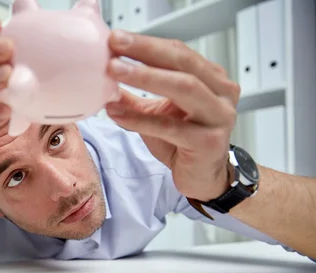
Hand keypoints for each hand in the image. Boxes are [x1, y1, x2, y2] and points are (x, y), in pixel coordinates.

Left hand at [105, 30, 240, 201]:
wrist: (203, 179)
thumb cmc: (185, 144)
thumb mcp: (157, 114)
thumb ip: (135, 97)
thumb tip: (105, 79)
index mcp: (212, 79)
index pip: (178, 52)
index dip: (146, 44)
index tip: (117, 39)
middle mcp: (221, 93)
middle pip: (183, 63)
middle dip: (146, 51)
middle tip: (116, 46)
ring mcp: (219, 116)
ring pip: (183, 87)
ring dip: (145, 77)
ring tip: (115, 71)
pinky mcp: (209, 142)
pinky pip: (170, 127)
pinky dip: (141, 119)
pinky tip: (117, 113)